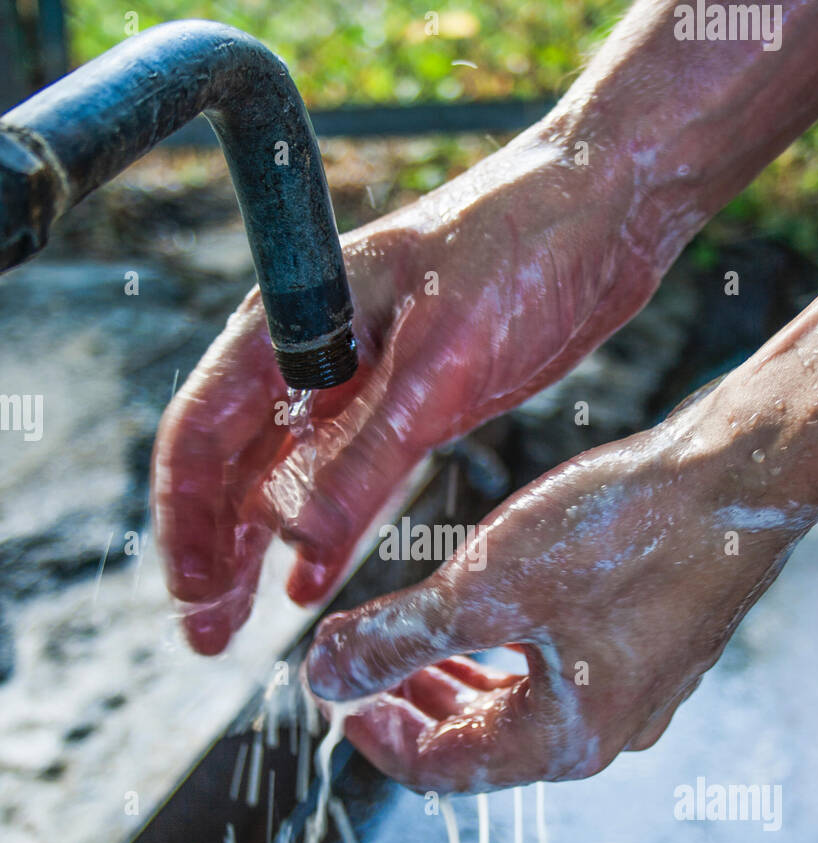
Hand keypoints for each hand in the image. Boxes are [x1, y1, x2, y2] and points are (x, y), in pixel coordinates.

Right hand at [151, 123, 659, 654]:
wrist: (605, 210)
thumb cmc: (520, 246)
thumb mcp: (439, 360)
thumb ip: (367, 451)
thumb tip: (297, 540)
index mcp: (292, 322)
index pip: (202, 428)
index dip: (186, 515)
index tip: (191, 588)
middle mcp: (310, 354)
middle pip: (232, 465)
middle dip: (212, 550)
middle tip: (206, 632)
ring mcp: (358, 380)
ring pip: (282, 479)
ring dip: (257, 551)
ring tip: (239, 624)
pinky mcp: (408, 402)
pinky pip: (344, 479)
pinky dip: (322, 533)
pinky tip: (310, 582)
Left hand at [305, 391, 817, 792]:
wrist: (737, 477)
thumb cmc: (619, 534)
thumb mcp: (484, 590)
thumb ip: (397, 640)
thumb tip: (323, 679)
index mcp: (562, 741)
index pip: (442, 769)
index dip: (375, 736)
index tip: (334, 696)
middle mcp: (604, 733)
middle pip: (481, 743)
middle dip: (411, 705)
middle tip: (361, 670)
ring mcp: (636, 693)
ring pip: (521, 706)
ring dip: (457, 679)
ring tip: (413, 645)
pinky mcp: (652, 647)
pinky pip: (560, 672)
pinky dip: (506, 654)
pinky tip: (488, 615)